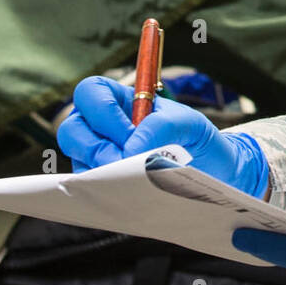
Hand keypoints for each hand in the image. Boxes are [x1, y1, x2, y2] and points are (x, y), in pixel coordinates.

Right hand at [57, 75, 268, 197]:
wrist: (214, 176)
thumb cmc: (198, 142)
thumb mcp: (189, 123)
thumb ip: (163, 125)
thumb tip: (131, 149)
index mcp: (122, 101)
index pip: (91, 92)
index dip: (102, 110)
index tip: (130, 130)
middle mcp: (103, 128)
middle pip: (71, 128)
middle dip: (96, 145)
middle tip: (126, 160)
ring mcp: (98, 157)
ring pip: (77, 160)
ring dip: (102, 170)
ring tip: (136, 177)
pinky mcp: (101, 185)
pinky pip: (87, 188)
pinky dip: (105, 190)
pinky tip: (130, 193)